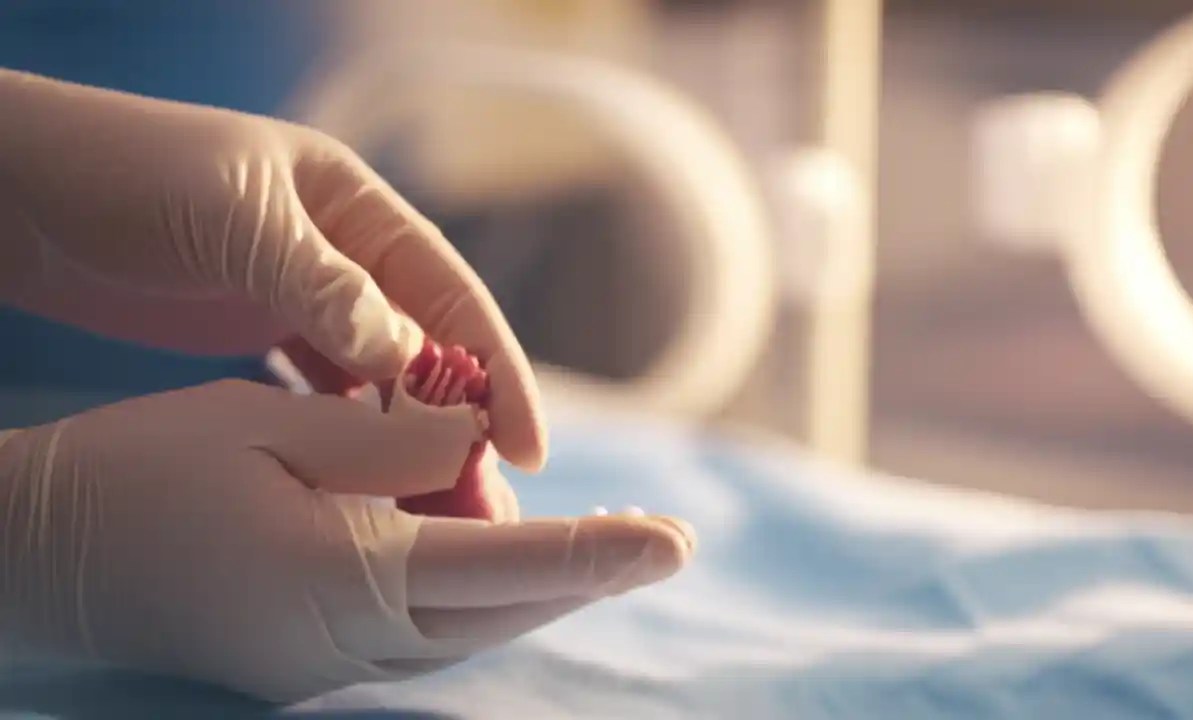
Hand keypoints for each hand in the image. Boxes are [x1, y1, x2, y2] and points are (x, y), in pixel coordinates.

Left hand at [0, 69, 543, 470]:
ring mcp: (300, 292)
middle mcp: (341, 251)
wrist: (19, 186)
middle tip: (488, 498)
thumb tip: (410, 359)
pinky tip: (365, 476)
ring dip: (410, 433)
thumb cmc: (123, 175)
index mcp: (354, 206)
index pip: (449, 293)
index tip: (526, 442)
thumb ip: (321, 284)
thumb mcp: (231, 219)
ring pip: (378, 375)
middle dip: (463, 417)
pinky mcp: (259, 327)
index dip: (497, 367)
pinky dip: (348, 430)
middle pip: (426, 342)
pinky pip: (323, 388)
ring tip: (435, 503)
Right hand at [0, 381, 694, 701]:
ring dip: (516, 569)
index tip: (677, 542)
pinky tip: (450, 523)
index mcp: (345, 581)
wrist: (42, 560)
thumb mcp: (264, 429)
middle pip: (502, 609)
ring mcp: (331, 665)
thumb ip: (386, 442)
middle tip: (629, 523)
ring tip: (518, 501)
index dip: (599, 555)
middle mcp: (352, 643)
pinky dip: (459, 578)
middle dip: (576, 566)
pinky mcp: (314, 660)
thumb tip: (476, 445)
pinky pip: (420, 625)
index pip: (504, 570)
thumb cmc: (140, 478)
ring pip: (468, 623)